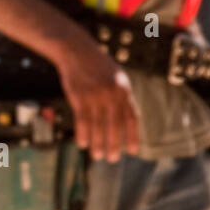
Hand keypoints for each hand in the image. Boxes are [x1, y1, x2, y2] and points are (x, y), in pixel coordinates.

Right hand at [51, 29, 140, 162]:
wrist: (77, 50)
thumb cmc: (97, 65)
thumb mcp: (117, 77)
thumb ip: (122, 96)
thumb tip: (127, 119)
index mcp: (124, 89)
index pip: (131, 117)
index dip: (132, 136)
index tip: (132, 151)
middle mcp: (112, 93)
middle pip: (115, 125)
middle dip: (114, 144)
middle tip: (112, 158)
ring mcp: (95, 95)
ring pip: (98, 125)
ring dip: (98, 143)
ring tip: (97, 155)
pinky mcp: (79, 96)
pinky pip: (82, 120)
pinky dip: (83, 133)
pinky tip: (83, 143)